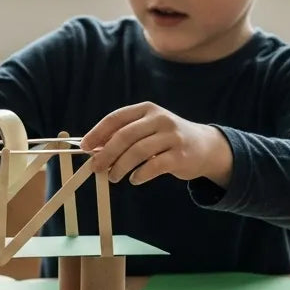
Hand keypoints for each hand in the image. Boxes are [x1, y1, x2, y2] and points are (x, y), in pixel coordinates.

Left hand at [81, 102, 229, 185]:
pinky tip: (134, 180)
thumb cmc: (167, 139)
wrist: (205, 146)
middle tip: (95, 167)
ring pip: (138, 151)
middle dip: (106, 153)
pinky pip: (154, 166)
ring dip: (120, 166)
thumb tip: (93, 149)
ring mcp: (172, 136)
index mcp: (146, 109)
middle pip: (125, 136)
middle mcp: (160, 119)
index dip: (97, 133)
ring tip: (113, 177)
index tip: (84, 147)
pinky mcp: (181, 155)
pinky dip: (140, 175)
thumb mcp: (147, 129)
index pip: (116, 118)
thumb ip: (124, 135)